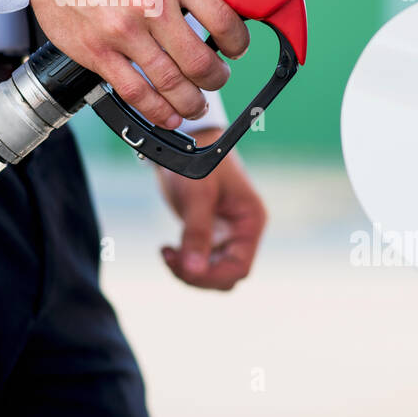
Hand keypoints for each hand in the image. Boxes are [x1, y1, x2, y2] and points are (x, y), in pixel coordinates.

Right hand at [31, 0, 248, 128]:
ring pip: (172, 84)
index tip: (235, 49)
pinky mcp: (96, 51)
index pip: (224, 22)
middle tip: (217, 78)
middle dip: (217, 78)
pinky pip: (134, 92)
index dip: (238, 44)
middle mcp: (152, 4)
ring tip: (196, 104)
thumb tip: (202, 4)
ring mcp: (123, 32)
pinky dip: (157, 111)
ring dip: (191, 102)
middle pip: (201, 62)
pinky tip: (168, 115)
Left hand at [156, 128, 266, 289]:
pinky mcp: (209, 233)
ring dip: (188, 270)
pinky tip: (168, 249)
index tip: (185, 268)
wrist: (182, 140)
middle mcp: (242, 231)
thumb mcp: (197, 194)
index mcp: (250, 221)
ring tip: (167, 253)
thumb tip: (194, 271)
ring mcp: (226, 234)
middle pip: (226, 274)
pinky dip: (183, 261)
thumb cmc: (196, 158)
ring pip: (212, 271)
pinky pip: (200, 260)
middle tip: (170, 257)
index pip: (239, 267)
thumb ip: (197, 233)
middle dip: (198, 274)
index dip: (212, 275)